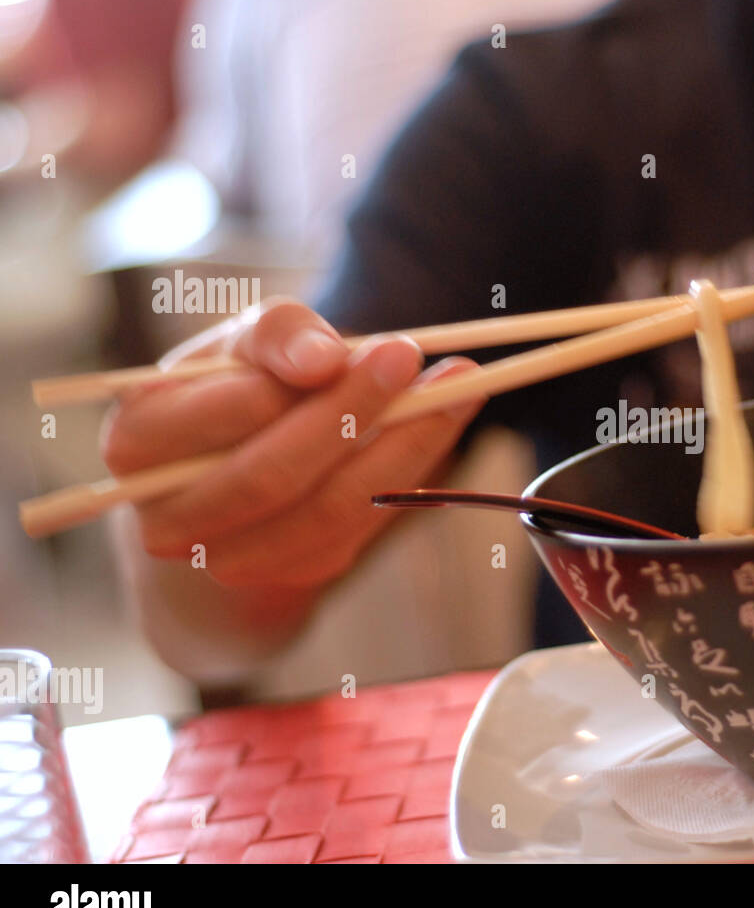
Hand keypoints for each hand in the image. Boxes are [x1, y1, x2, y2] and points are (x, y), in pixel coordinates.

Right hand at [101, 297, 482, 588]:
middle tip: (428, 367)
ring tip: (461, 389)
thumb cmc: (239, 385)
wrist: (239, 461)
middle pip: (277, 475)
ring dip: (406, 448)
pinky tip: (444, 426)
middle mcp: (169, 515)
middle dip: (362, 416)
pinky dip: (410, 475)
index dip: (316, 385)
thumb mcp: (246, 342)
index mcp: (139, 441)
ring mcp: (229, 557)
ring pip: (328, 512)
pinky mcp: (290, 573)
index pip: (236, 414)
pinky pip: (358, 531)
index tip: (395, 348)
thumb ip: (279, 334)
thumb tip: (323, 360)